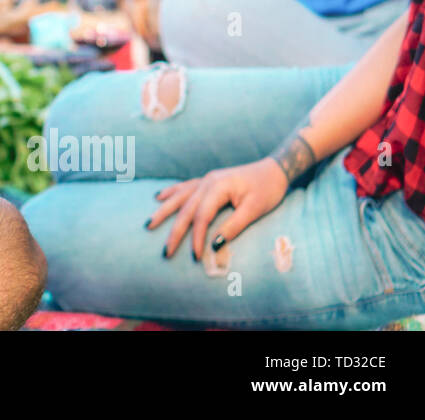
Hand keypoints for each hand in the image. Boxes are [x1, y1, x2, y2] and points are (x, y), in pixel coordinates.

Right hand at [147, 158, 288, 260]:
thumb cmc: (268, 189)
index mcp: (218, 187)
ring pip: (179, 197)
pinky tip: (158, 197)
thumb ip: (233, 226)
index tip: (195, 256)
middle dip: (174, 231)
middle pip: (185, 209)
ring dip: (164, 211)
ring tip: (149, 224)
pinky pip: (184, 188)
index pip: (201, 216)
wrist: (275, 169)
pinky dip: (170, 193)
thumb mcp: (255, 209)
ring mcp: (205, 179)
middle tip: (165, 251)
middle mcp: (207, 181)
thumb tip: (215, 244)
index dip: (196, 237)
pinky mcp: (207, 180)